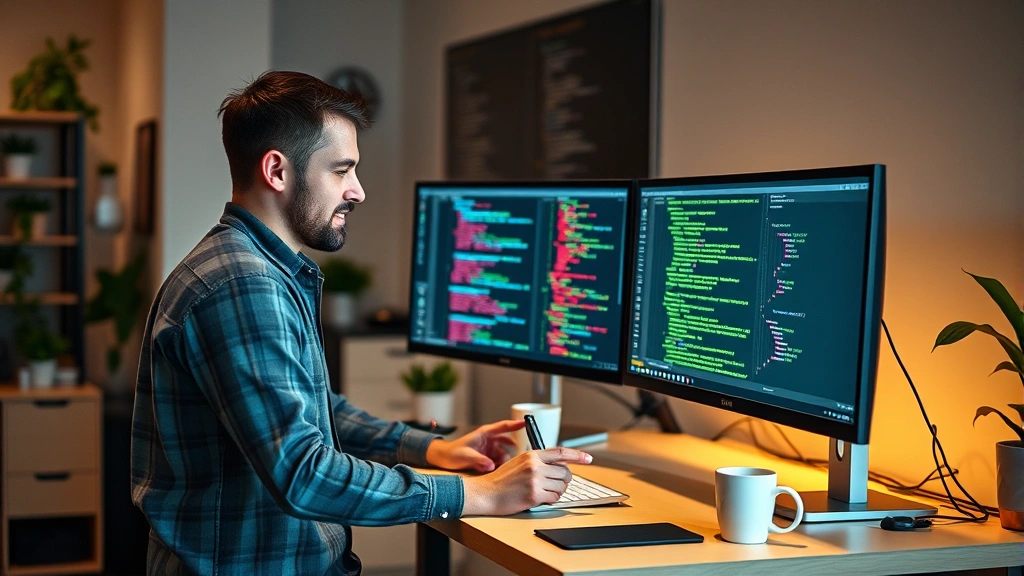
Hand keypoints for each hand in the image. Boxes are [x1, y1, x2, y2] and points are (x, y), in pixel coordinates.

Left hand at [426, 419, 522, 472]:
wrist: (443, 459)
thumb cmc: (452, 453)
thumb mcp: (466, 456)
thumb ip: (479, 461)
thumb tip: (491, 466)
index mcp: (484, 433)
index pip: (504, 426)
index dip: (516, 424)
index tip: (527, 422)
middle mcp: (489, 440)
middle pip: (507, 443)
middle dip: (508, 452)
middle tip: (505, 461)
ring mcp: (489, 449)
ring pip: (503, 454)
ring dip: (501, 462)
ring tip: (492, 468)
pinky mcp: (487, 457)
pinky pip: (498, 462)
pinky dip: (497, 466)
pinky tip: (489, 470)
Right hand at [461, 447, 592, 515]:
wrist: (486, 493)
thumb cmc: (502, 480)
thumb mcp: (519, 462)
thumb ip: (538, 461)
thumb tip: (559, 465)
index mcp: (532, 454)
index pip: (561, 452)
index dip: (578, 455)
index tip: (588, 458)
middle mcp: (535, 465)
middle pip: (565, 472)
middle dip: (564, 480)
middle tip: (556, 485)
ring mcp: (535, 480)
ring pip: (562, 486)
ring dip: (557, 492)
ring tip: (544, 492)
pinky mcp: (534, 495)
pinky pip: (555, 498)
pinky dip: (551, 500)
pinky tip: (540, 499)